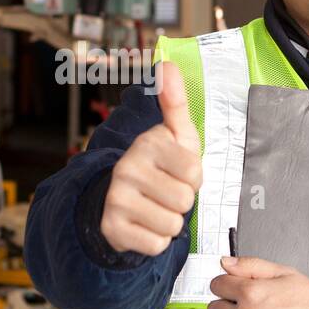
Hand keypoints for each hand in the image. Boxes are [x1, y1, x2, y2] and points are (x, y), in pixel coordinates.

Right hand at [100, 61, 201, 255]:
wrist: (117, 201)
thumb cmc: (158, 166)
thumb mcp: (173, 135)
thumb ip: (174, 102)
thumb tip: (167, 64)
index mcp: (147, 144)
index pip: (195, 173)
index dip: (193, 178)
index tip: (177, 172)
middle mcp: (126, 168)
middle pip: (184, 201)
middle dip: (181, 202)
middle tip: (165, 192)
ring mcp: (116, 199)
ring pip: (172, 225)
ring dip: (169, 222)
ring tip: (154, 208)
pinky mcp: (113, 228)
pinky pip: (157, 244)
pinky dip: (156, 240)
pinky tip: (143, 225)